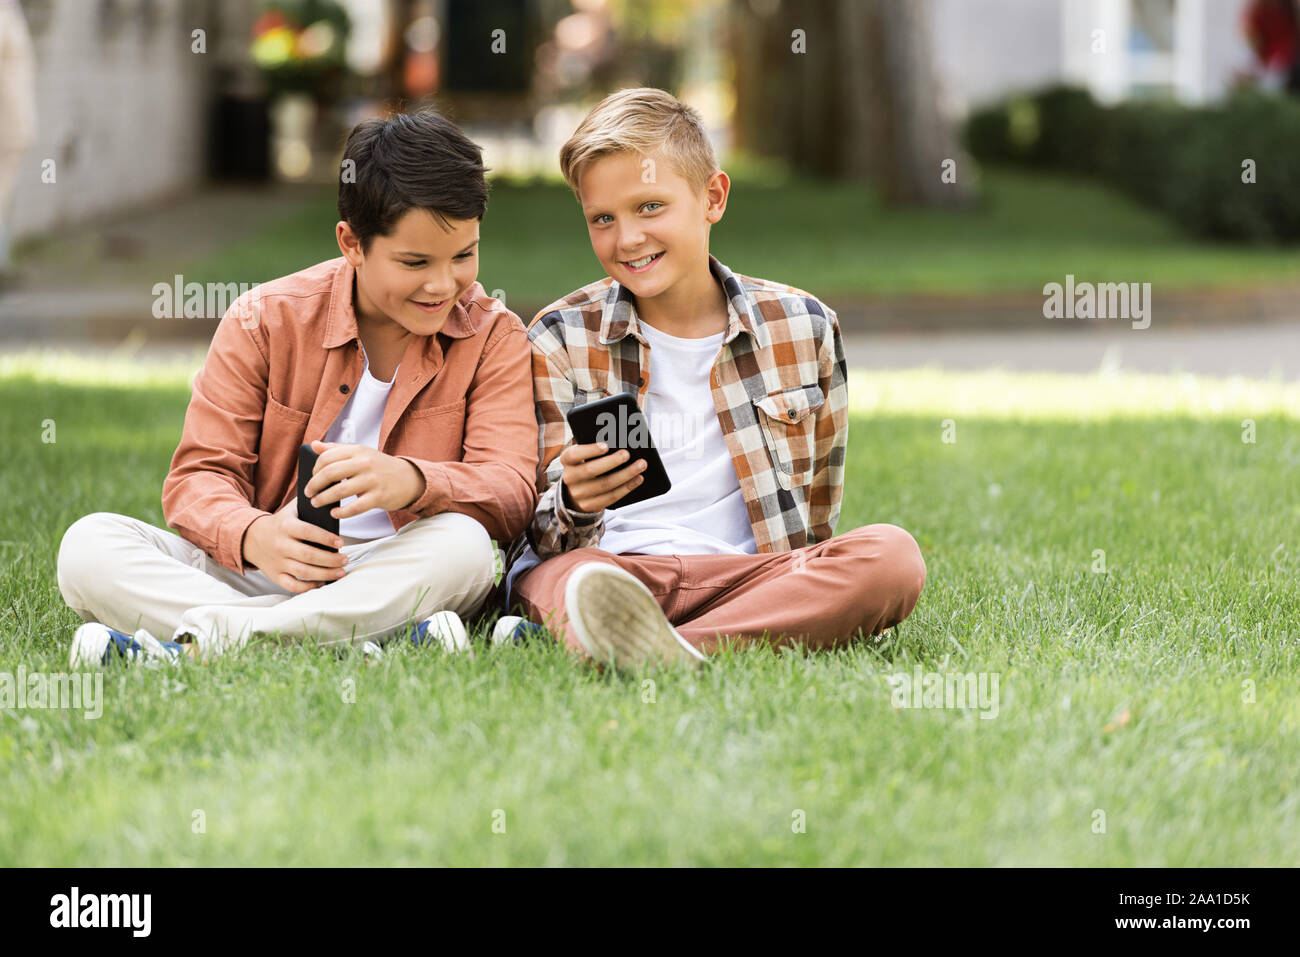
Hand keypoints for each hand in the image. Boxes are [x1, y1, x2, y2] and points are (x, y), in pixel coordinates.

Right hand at [241, 498, 347, 593]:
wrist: (252, 538)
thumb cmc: (281, 523)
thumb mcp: (291, 509)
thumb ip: (310, 502)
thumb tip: (332, 492)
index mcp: (286, 526)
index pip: (308, 532)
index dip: (326, 538)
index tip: (341, 543)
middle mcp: (281, 545)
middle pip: (308, 555)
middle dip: (331, 559)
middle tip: (345, 560)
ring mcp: (278, 562)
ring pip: (304, 572)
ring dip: (325, 574)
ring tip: (341, 572)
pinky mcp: (276, 575)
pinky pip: (293, 586)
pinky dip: (308, 587)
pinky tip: (322, 582)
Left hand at [303, 440, 425, 518]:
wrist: (409, 479)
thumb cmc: (380, 467)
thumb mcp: (361, 453)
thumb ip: (337, 449)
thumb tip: (313, 444)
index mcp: (358, 450)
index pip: (327, 457)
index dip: (314, 469)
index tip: (311, 478)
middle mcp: (365, 463)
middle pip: (330, 473)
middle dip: (314, 485)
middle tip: (308, 493)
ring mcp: (372, 480)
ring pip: (340, 491)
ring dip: (323, 499)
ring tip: (316, 503)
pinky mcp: (379, 497)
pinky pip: (355, 507)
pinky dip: (341, 513)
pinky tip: (335, 513)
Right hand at [559, 441, 645, 512]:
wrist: (575, 493)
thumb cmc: (584, 467)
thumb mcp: (583, 456)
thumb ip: (593, 448)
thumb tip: (618, 439)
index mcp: (567, 461)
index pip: (574, 455)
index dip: (589, 450)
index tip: (606, 445)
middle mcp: (570, 478)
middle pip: (591, 470)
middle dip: (611, 461)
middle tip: (627, 454)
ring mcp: (579, 494)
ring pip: (605, 484)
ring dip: (626, 474)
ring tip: (640, 465)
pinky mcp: (590, 505)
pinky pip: (611, 497)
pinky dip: (627, 487)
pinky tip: (638, 478)